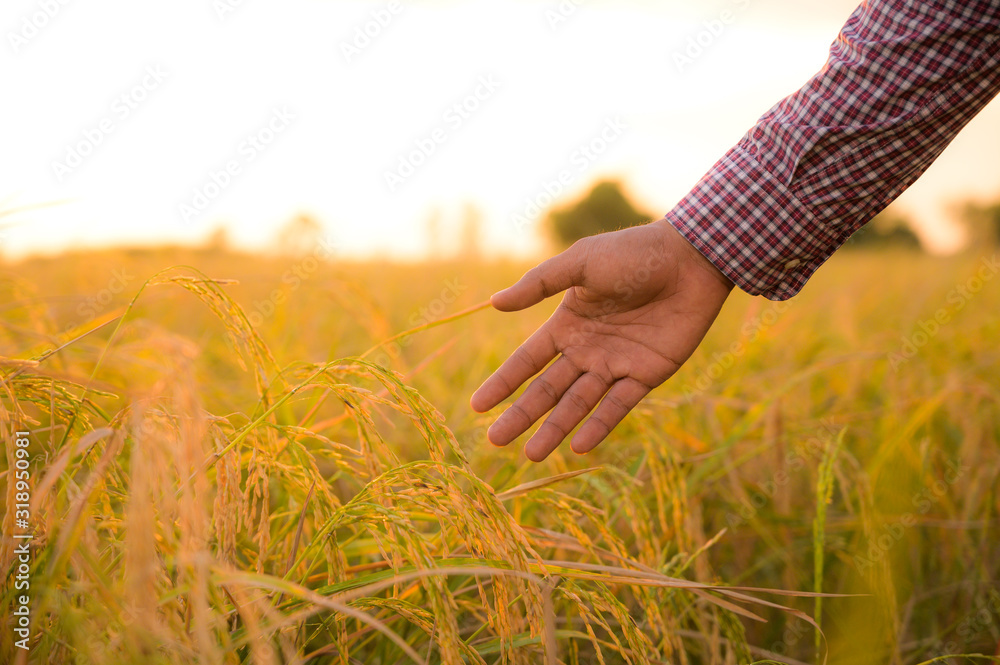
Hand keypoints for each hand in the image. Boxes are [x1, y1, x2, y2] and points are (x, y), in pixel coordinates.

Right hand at [470, 219, 733, 460]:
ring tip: (532, 455)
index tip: (478, 406)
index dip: (503, 382)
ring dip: (555, 429)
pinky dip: (599, 426)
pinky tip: (578, 446)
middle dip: (521, 415)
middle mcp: (587, 349)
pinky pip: (618, 406)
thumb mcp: (580, 263)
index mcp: (567, 324)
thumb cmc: (633, 254)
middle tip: (495, 441)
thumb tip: (494, 303)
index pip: (527, 360)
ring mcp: (615, 365)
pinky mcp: (646, 375)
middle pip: (547, 390)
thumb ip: (539, 284)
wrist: (690, 260)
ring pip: (578, 404)